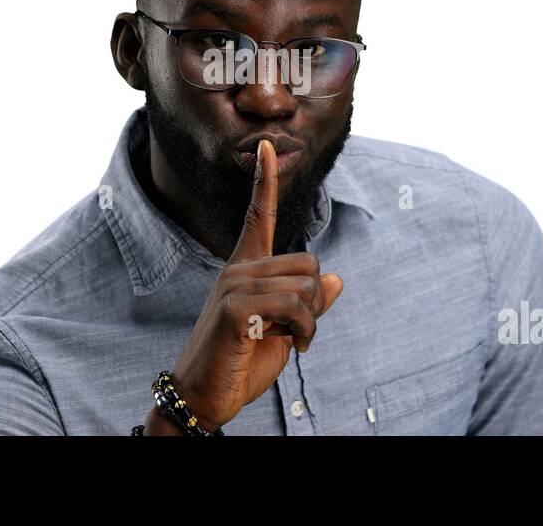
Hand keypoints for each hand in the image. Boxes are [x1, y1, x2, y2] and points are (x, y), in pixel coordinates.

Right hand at [147, 139, 344, 433]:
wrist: (206, 396)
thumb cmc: (241, 362)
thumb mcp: (283, 330)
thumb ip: (308, 303)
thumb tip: (337, 278)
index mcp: (246, 268)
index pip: (259, 216)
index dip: (265, 181)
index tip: (268, 145)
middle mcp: (238, 269)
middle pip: (308, 262)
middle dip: (317, 301)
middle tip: (300, 329)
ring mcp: (234, 286)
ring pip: (306, 285)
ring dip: (312, 320)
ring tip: (291, 339)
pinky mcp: (235, 309)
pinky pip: (295, 307)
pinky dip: (306, 331)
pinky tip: (293, 347)